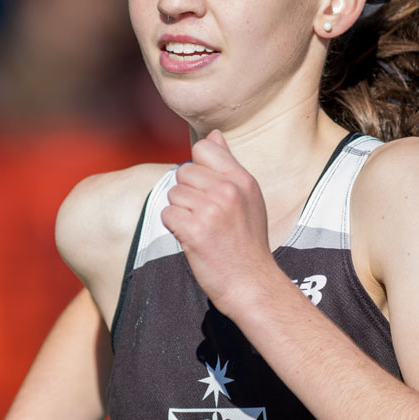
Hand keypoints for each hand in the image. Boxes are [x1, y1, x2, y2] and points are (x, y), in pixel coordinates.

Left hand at [161, 131, 278, 315]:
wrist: (251, 283)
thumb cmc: (247, 242)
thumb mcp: (249, 198)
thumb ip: (228, 166)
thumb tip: (213, 135)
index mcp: (243, 180)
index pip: (204, 148)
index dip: (197, 169)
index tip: (206, 191)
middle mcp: (228, 190)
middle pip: (183, 172)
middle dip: (187, 194)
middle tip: (205, 217)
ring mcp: (211, 210)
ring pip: (173, 194)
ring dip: (180, 213)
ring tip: (201, 230)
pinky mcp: (194, 230)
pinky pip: (167, 215)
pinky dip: (174, 228)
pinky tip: (193, 240)